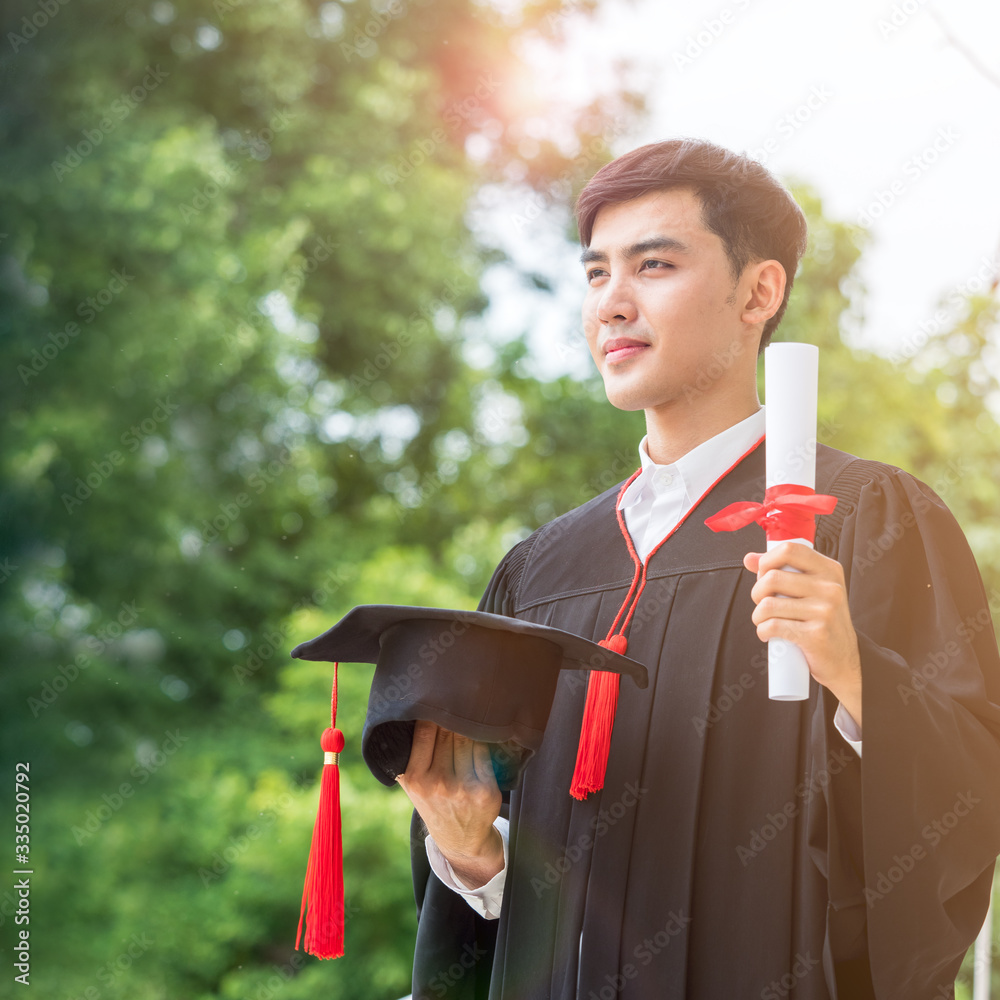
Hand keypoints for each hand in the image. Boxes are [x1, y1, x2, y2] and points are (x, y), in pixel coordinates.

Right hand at [395, 720, 503, 888]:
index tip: (438, 703)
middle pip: (447, 734)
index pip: (424, 732)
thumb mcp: (412, 784)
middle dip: (453, 719)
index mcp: (415, 778)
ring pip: (466, 740)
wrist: (461, 840)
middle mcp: (437, 783)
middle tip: (457, 705)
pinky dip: (484, 741)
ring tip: (470, 717)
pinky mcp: (485, 790)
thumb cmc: (434, 802)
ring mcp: (462, 788)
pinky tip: (483, 735)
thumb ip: (408, 755)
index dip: (433, 714)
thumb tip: (413, 715)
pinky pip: (484, 752)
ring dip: (469, 727)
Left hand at [744, 542, 862, 727]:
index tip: (763, 575)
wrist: (845, 661)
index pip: (790, 549)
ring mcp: (825, 611)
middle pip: (772, 578)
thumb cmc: (822, 621)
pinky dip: (762, 631)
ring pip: (768, 604)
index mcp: (830, 570)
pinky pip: (772, 626)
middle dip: (757, 593)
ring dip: (758, 616)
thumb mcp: (811, 590)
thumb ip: (782, 570)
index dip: (767, 560)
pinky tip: (768, 634)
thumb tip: (748, 558)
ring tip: (765, 621)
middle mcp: (830, 587)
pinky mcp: (816, 635)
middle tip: (763, 604)